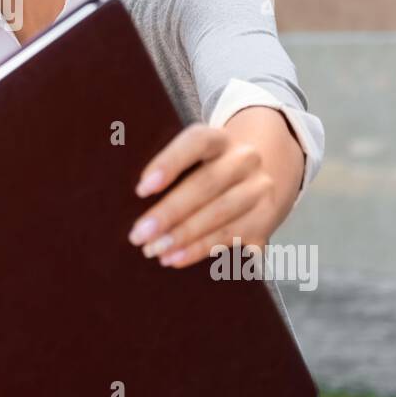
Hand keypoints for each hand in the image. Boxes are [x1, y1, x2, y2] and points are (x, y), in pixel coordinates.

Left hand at [127, 122, 279, 269]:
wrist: (260, 178)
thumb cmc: (208, 170)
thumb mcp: (194, 160)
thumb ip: (169, 172)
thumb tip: (129, 203)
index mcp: (220, 139)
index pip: (197, 141)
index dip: (169, 163)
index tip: (141, 189)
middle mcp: (244, 160)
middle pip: (206, 184)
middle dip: (169, 213)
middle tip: (139, 235)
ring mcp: (260, 189)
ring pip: (220, 214)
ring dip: (184, 236)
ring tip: (155, 250)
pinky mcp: (266, 220)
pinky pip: (232, 237)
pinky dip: (201, 249)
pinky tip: (177, 258)